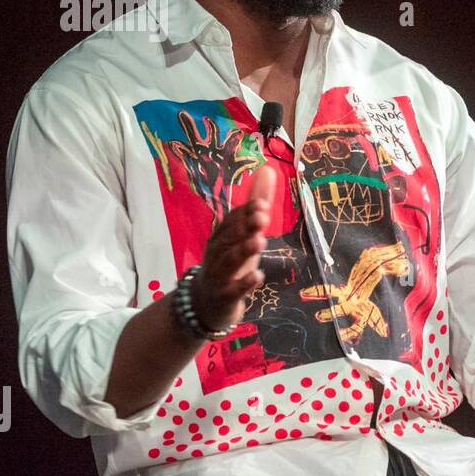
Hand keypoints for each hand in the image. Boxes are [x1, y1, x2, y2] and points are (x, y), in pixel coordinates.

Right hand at [191, 164, 276, 330]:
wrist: (205, 305)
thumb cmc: (229, 263)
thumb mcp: (244, 234)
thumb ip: (256, 204)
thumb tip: (269, 169)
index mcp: (222, 236)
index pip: (231, 221)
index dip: (245, 212)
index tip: (262, 203)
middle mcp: (217, 253)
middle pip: (229, 238)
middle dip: (244, 227)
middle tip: (262, 216)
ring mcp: (219, 276)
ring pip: (229, 262)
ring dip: (243, 250)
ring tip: (260, 241)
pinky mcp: (224, 297)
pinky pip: (233, 290)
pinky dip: (244, 283)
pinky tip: (258, 276)